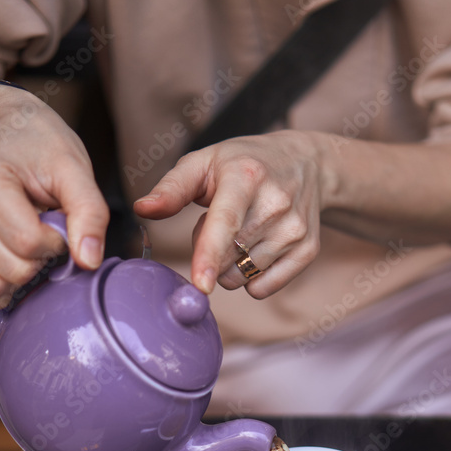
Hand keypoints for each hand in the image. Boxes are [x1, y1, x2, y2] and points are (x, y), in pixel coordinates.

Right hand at [0, 84, 108, 310]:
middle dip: (42, 259)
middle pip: (13, 270)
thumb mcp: (75, 169)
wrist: (12, 131)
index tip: (60, 220)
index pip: (28, 243)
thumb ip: (89, 212)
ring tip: (30, 241)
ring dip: (23, 275)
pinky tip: (15, 266)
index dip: (57, 241)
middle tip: (46, 228)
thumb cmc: (43, 147)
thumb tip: (88, 261)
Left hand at [133, 131, 324, 296]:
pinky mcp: (307, 250)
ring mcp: (294, 230)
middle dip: (210, 252)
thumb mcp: (204, 162)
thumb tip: (143, 209)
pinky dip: (252, 278)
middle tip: (222, 222)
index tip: (202, 284)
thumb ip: (171, 188)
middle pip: (225, 259)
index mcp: (246, 177)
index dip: (209, 254)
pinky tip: (258, 249)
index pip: (225, 223)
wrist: (307, 164)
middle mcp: (275, 204)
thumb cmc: (244, 164)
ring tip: (243, 232)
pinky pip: (264, 287)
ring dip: (230, 266)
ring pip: (241, 277)